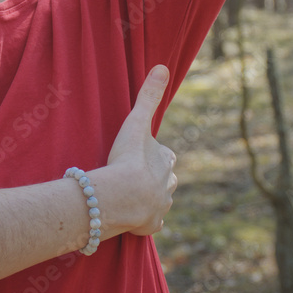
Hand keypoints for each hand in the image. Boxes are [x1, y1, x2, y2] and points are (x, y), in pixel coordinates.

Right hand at [103, 65, 177, 235]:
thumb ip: (148, 96)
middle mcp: (169, 183)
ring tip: (132, 195)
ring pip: (160, 200)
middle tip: (135, 174)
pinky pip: (151, 223)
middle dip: (155, 177)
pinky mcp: (151, 225)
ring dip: (150, 198)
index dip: (156, 153)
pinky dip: (144, 220)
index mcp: (166, 160)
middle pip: (166, 178)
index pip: (165, 154)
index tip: (143, 153)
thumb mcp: (136, 123)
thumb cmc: (128, 158)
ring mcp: (161, 206)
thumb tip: (163, 66)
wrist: (123, 196)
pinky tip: (133, 218)